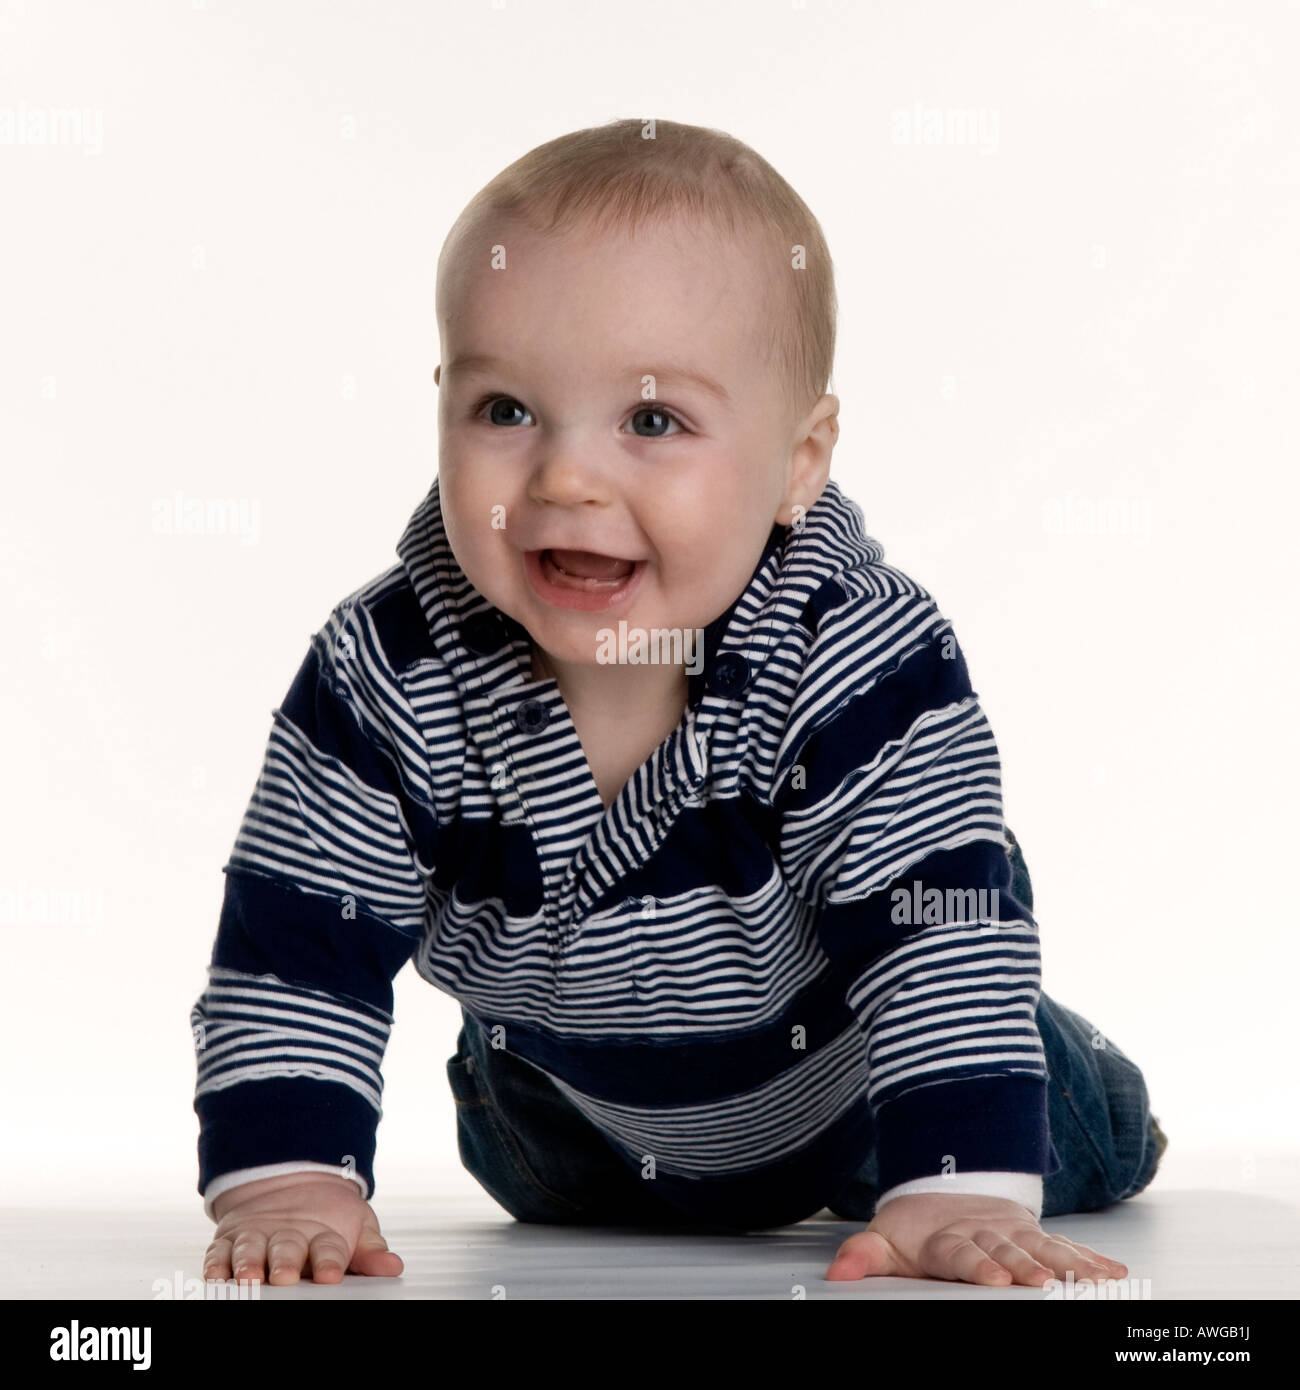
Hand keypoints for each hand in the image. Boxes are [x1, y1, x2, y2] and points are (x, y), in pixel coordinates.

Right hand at [203, 1172, 403, 1285]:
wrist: (291, 1183)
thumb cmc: (326, 1219)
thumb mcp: (356, 1228)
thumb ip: (370, 1251)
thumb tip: (393, 1266)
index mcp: (321, 1233)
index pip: (328, 1248)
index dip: (329, 1261)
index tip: (331, 1275)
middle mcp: (287, 1234)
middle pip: (287, 1248)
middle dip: (285, 1263)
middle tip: (285, 1276)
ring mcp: (257, 1236)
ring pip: (251, 1249)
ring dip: (248, 1263)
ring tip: (249, 1277)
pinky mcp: (230, 1240)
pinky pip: (219, 1252)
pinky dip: (216, 1263)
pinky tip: (216, 1275)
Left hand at [824, 1192, 1128, 1286]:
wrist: (944, 1188)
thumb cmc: (917, 1230)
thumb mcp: (885, 1241)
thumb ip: (865, 1257)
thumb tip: (837, 1274)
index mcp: (947, 1239)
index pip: (961, 1253)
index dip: (977, 1265)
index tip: (992, 1278)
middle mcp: (984, 1233)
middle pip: (1006, 1252)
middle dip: (1025, 1267)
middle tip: (1041, 1282)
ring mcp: (1013, 1233)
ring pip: (1043, 1247)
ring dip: (1067, 1264)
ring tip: (1093, 1280)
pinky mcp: (1035, 1235)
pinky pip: (1066, 1246)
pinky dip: (1090, 1259)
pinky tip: (1113, 1273)